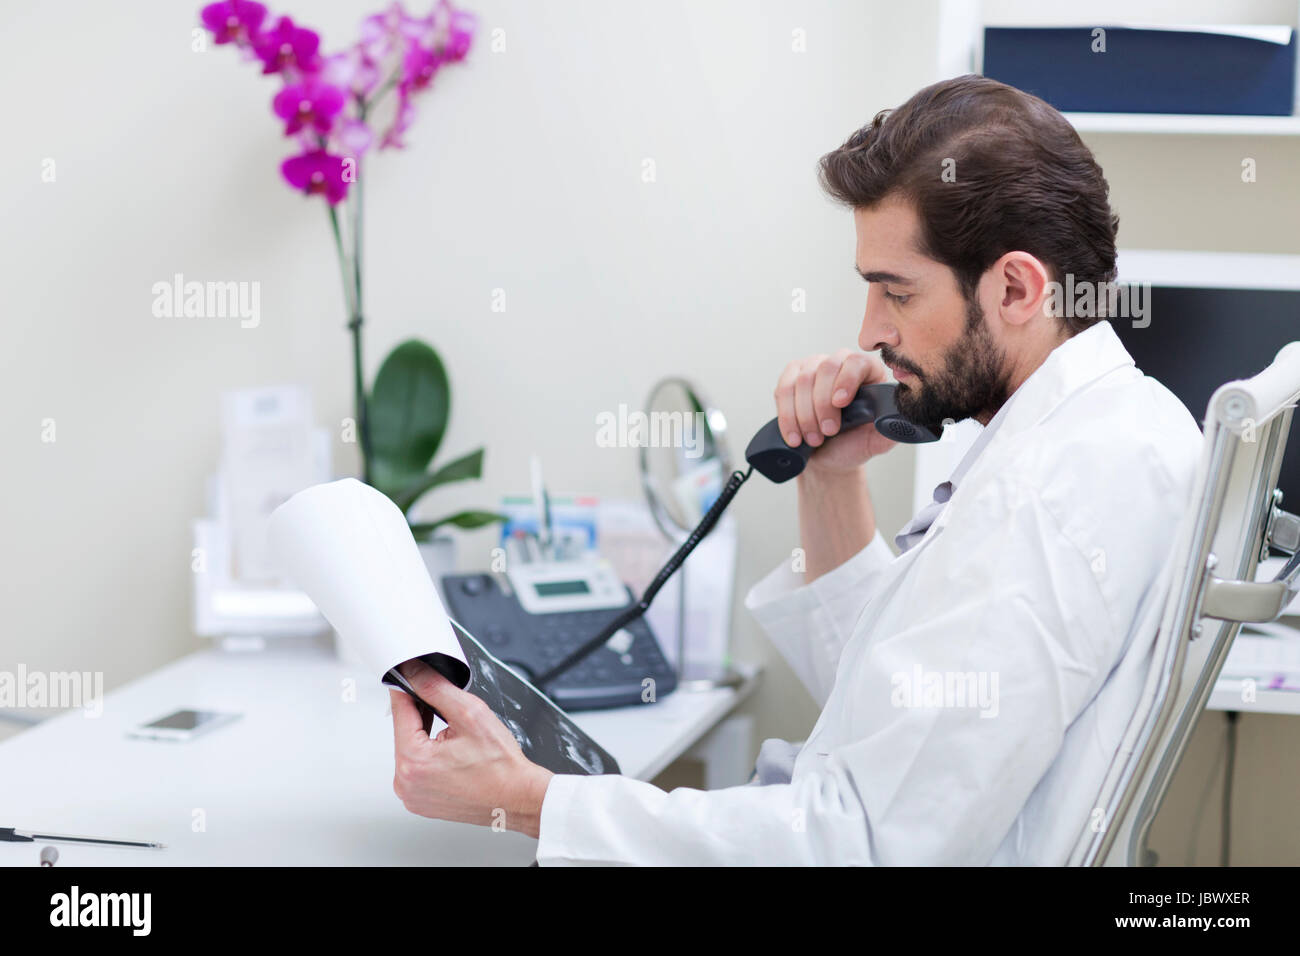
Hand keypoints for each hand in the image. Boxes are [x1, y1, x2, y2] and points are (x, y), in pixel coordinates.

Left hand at [390, 658, 552, 837]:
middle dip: (425, 715)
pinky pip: (419, 768)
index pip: (400, 710)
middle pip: (405, 731)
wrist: (517, 796)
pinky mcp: (421, 801)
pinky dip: (432, 756)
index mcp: (413, 762)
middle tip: (453, 715)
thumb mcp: (470, 714)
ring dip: (429, 736)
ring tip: (459, 740)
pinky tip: (454, 755)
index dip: (408, 687)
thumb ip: (436, 689)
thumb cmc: (500, 766)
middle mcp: (405, 783)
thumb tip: (416, 674)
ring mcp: (412, 796)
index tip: (414, 675)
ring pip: (413, 749)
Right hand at [773, 348, 896, 473]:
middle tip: (827, 433)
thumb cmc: (854, 444)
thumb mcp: (876, 442)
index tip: (841, 403)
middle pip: (826, 369)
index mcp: (867, 371)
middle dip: (823, 405)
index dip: (847, 380)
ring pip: (802, 381)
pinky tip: (794, 435)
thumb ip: (890, 430)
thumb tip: (899, 420)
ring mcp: (813, 368)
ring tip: (813, 439)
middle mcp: (840, 363)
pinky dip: (787, 416)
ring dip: (805, 415)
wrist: (828, 456)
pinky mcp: (790, 378)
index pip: (856, 361)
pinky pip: (783, 390)